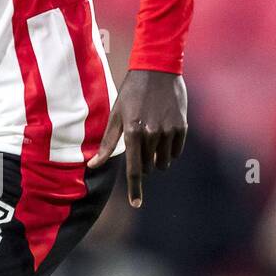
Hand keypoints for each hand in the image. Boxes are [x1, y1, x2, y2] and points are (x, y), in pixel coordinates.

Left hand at [87, 69, 187, 207]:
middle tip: (138, 142)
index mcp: (132, 133)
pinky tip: (163, 129)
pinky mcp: (183, 128)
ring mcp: (170, 132)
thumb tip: (93, 165)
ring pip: (163, 162)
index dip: (135, 188)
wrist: (157, 71)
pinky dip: (169, 148)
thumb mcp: (115, 116)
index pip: (134, 169)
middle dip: (141, 162)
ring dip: (156, 157)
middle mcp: (152, 135)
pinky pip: (176, 152)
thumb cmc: (131, 94)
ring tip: (150, 134)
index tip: (136, 204)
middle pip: (147, 166)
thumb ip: (107, 144)